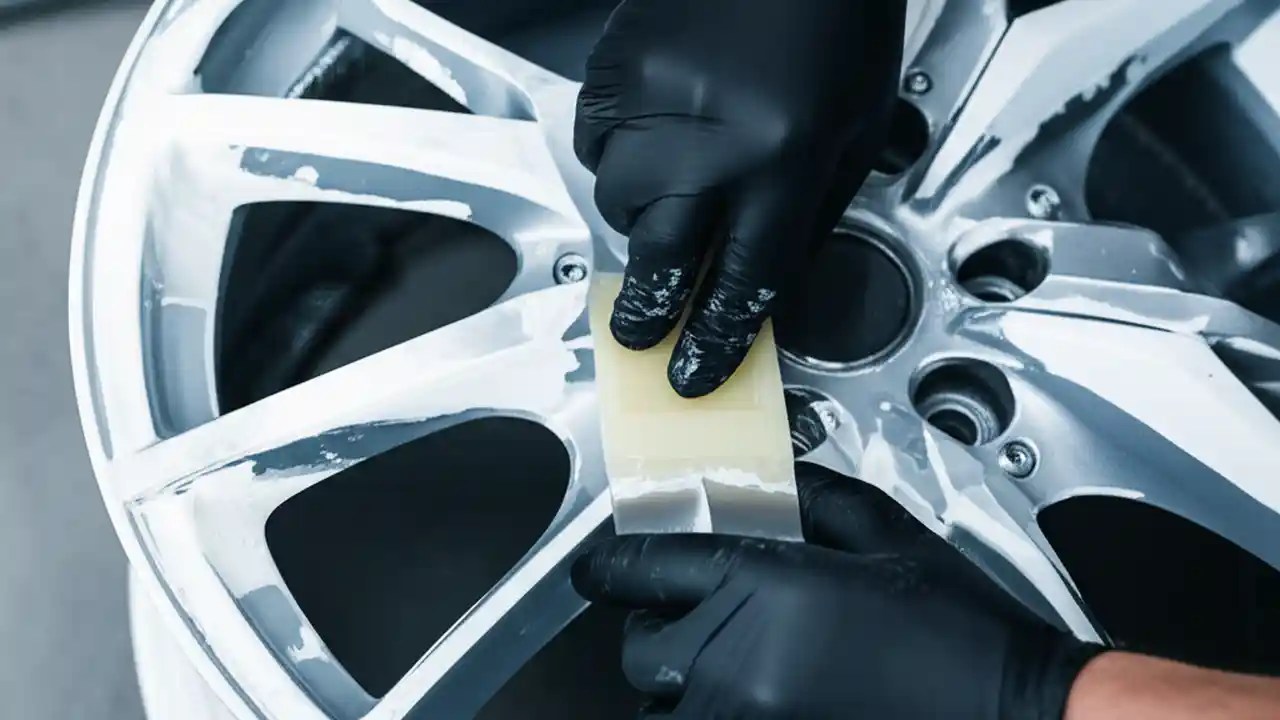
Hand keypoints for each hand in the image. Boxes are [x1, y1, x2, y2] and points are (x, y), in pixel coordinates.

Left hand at [572, 465, 1104, 718]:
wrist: (1014, 713)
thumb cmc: (960, 632)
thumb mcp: (888, 535)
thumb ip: (816, 499)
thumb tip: (770, 486)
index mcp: (765, 588)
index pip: (644, 567)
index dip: (609, 562)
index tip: (601, 564)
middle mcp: (738, 660)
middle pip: (638, 645)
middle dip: (652, 623)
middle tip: (685, 612)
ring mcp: (744, 718)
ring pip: (657, 703)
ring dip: (674, 681)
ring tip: (720, 666)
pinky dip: (698, 713)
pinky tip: (740, 697)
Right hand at [576, 1, 905, 396]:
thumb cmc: (838, 28)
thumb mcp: (857, 133)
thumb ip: (809, 218)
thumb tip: (760, 290)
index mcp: (784, 161)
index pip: (742, 283)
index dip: (715, 341)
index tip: (692, 375)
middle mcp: (711, 140)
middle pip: (661, 258)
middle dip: (650, 312)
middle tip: (642, 335)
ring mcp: (652, 103)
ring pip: (619, 202)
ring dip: (643, 219)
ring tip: (676, 195)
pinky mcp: (615, 69)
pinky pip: (593, 145)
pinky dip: (615, 158)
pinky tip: (651, 140)